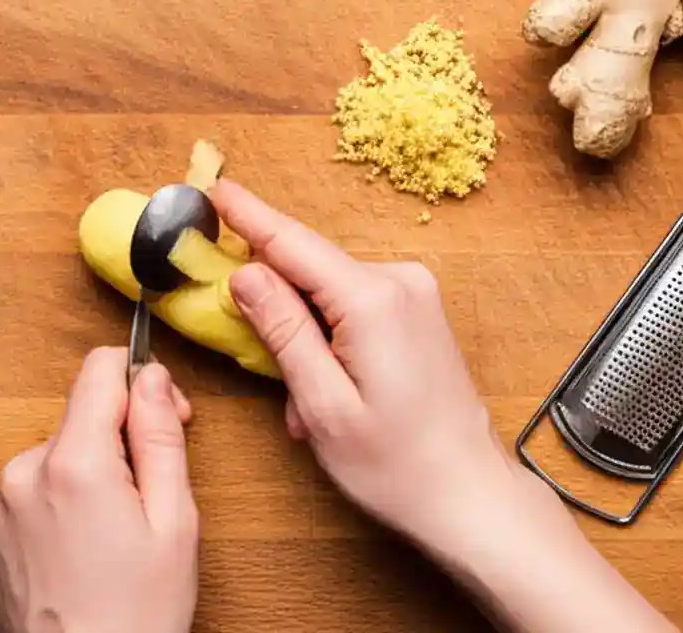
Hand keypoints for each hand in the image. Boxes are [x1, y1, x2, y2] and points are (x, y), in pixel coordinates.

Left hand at [0, 349, 197, 632]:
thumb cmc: (138, 614)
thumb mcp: (174, 521)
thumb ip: (160, 437)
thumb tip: (149, 376)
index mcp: (74, 463)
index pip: (97, 370)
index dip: (140, 382)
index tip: (164, 416)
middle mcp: (22, 472)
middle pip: (80, 418)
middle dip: (118, 442)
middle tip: (148, 498)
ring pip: (55, 455)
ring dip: (85, 476)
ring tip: (109, 537)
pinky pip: (28, 489)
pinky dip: (55, 504)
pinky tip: (77, 549)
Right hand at [210, 180, 528, 551]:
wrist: (470, 495)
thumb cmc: (396, 465)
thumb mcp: (323, 404)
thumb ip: (282, 331)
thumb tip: (246, 274)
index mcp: (374, 300)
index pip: (293, 243)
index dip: (248, 216)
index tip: (213, 187)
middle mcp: (400, 281)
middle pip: (308, 270)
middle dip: (275, 314)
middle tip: (260, 366)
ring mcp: (415, 294)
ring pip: (327, 296)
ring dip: (304, 342)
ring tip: (308, 408)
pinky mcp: (418, 312)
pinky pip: (353, 310)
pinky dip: (329, 345)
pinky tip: (332, 395)